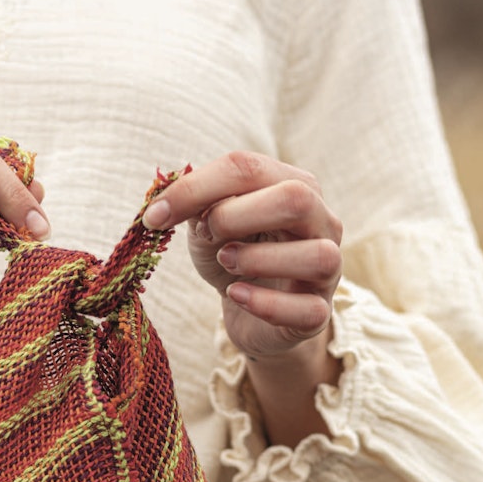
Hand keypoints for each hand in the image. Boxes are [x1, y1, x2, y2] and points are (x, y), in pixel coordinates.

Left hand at [143, 151, 341, 360]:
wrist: (250, 311)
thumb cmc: (232, 257)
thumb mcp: (208, 227)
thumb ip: (194, 206)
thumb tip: (162, 203)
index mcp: (294, 186)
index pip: (249, 168)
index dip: (196, 188)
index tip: (154, 217)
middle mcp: (321, 222)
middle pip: (296, 199)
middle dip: (237, 215)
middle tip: (207, 234)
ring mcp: (328, 269)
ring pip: (317, 255)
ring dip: (259, 258)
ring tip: (226, 262)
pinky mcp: (318, 312)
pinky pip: (308, 309)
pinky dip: (266, 304)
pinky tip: (236, 296)